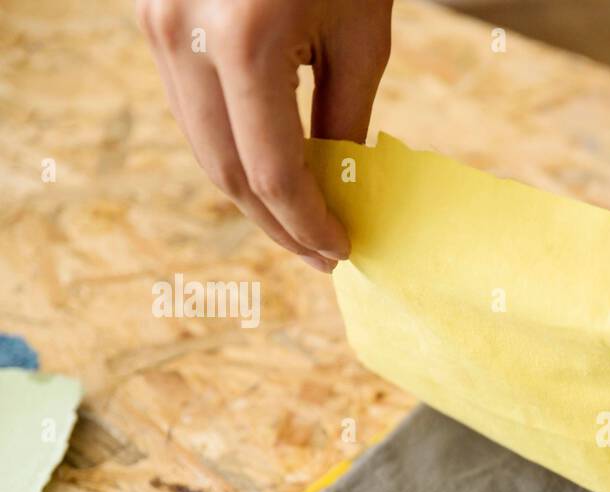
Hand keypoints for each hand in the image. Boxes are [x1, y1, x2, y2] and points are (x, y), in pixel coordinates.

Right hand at [137, 0, 392, 271]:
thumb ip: (344, 122)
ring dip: (252, 194)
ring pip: (200, 146)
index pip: (273, 172)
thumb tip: (334, 193)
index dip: (308, 224)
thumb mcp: (361, 37)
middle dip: (278, 224)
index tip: (340, 251)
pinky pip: (190, 108)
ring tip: (302, 220)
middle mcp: (184, 35)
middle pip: (226, 172)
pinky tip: (272, 170)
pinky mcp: (149, 16)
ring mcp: (155, 24)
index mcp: (245, 42)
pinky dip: (231, 148)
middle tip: (321, 252)